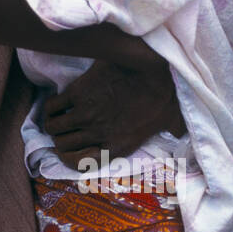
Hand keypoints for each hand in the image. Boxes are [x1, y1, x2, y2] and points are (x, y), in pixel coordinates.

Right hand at [42, 51, 186, 170]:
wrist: (152, 66)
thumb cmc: (164, 91)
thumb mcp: (170, 119)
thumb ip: (171, 130)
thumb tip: (181, 132)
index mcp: (118, 146)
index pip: (81, 165)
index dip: (71, 158)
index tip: (70, 149)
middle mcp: (98, 135)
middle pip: (62, 147)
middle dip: (60, 139)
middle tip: (63, 129)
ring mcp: (86, 115)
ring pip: (54, 128)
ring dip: (53, 123)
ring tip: (58, 116)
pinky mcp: (78, 94)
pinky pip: (53, 107)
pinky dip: (51, 107)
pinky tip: (58, 102)